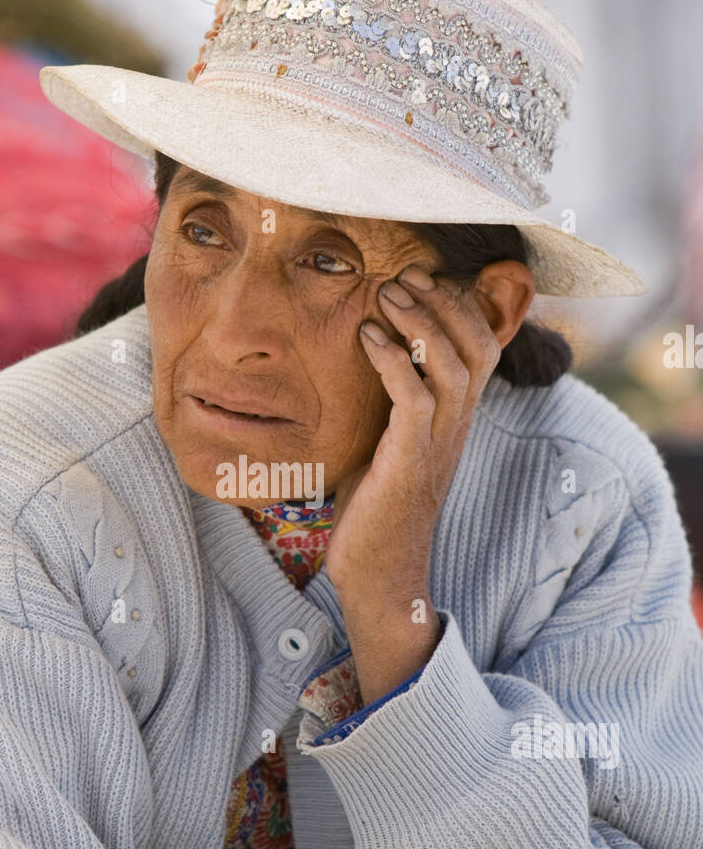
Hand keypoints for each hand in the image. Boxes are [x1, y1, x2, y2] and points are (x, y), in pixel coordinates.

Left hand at [325, 261, 500, 690]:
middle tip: (405, 274)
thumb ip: (391, 406)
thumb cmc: (377, 509)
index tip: (421, 278)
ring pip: (453, 364)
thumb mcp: (388, 445)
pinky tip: (366, 335)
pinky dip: (394, 357)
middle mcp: (457, 427)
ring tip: (387, 293)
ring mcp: (437, 444)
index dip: (460, 305)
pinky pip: (415, 396)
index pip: (483, 347)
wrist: (379, 574)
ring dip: (421, 321)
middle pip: (478, 344)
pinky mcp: (409, 461)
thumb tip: (367, 363)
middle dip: (444, 300)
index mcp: (456, 420)